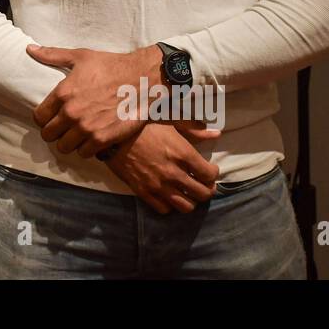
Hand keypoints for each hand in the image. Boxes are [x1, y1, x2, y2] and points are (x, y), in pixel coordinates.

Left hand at [28, 43, 215, 155]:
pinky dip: (85, 149)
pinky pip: (83, 153)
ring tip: (75, 136)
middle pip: (48, 135)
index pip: (38, 117)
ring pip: (64, 147)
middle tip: (62, 128)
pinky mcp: (102, 139)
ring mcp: (86, 128)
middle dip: (53, 132)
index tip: (50, 117)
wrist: (142, 79)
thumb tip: (30, 49)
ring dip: (68, 143)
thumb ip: (52, 55)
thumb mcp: (80, 57)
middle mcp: (71, 113)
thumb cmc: (111, 65)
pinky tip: (90, 140)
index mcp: (62, 93)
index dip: (43, 118)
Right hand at [103, 123, 219, 214]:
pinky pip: (164, 209)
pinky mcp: (143, 192)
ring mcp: (158, 185)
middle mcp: (173, 172)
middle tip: (204, 183)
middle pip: (202, 193)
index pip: (209, 174)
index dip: (213, 173)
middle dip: (207, 189)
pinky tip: (170, 196)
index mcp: (182, 153)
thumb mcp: (168, 119)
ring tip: (189, 192)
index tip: (210, 169)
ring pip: (186, 206)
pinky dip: (171, 205)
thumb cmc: (141, 125)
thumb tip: (216, 133)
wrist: (112, 136)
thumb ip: (193, 129)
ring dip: (191, 200)